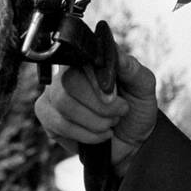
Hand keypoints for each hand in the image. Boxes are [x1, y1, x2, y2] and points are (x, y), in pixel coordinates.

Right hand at [34, 48, 157, 171]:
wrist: (132, 141)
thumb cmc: (136, 109)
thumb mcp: (143, 87)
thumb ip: (131, 68)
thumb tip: (114, 49)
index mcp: (88, 61)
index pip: (79, 61)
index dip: (95, 82)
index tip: (115, 96)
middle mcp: (66, 74)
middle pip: (67, 84)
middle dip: (98, 106)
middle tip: (119, 113)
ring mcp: (53, 94)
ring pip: (62, 104)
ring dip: (94, 121)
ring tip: (110, 124)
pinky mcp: (47, 117)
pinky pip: (57, 124)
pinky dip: (85, 134)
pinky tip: (99, 136)